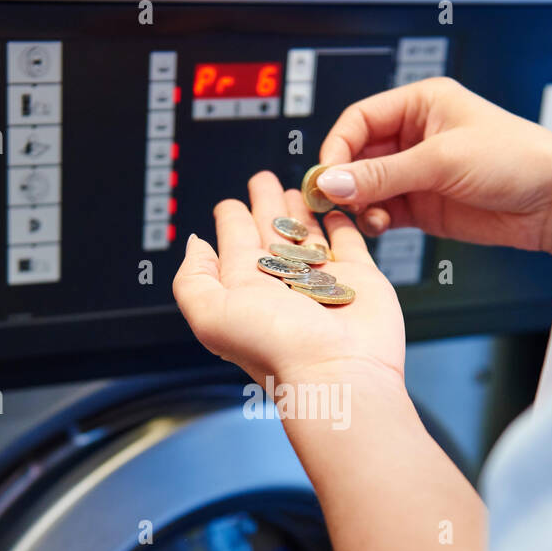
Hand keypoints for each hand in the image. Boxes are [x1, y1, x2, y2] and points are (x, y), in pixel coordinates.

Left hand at [173, 170, 404, 390]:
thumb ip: (192, 278)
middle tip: (263, 179)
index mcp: (247, 289)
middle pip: (270, 234)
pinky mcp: (359, 278)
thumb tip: (196, 244)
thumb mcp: (211, 315)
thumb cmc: (275, 347)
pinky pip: (349, 244)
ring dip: (299, 212)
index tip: (230, 202)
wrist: (337, 372)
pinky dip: (341, 226)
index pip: (235, 245)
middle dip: (265, 206)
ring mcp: (322, 280)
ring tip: (296, 188)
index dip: (231, 220)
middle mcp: (283, 285)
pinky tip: (334, 211)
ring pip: (307, 236)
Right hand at [317, 76, 551, 259]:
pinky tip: (380, 227)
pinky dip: (376, 220)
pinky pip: (386, 211)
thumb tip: (334, 181)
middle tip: (332, 201)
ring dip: (360, 203)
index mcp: (421, 104)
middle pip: (359, 155)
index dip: (339, 147)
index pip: (360, 120)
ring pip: (369, 187)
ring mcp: (420, 172)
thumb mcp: (442, 161)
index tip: (327, 175)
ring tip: (365, 216)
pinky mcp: (425, 206)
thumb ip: (383, 174)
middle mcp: (416, 135)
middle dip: (346, 179)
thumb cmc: (516, 160)